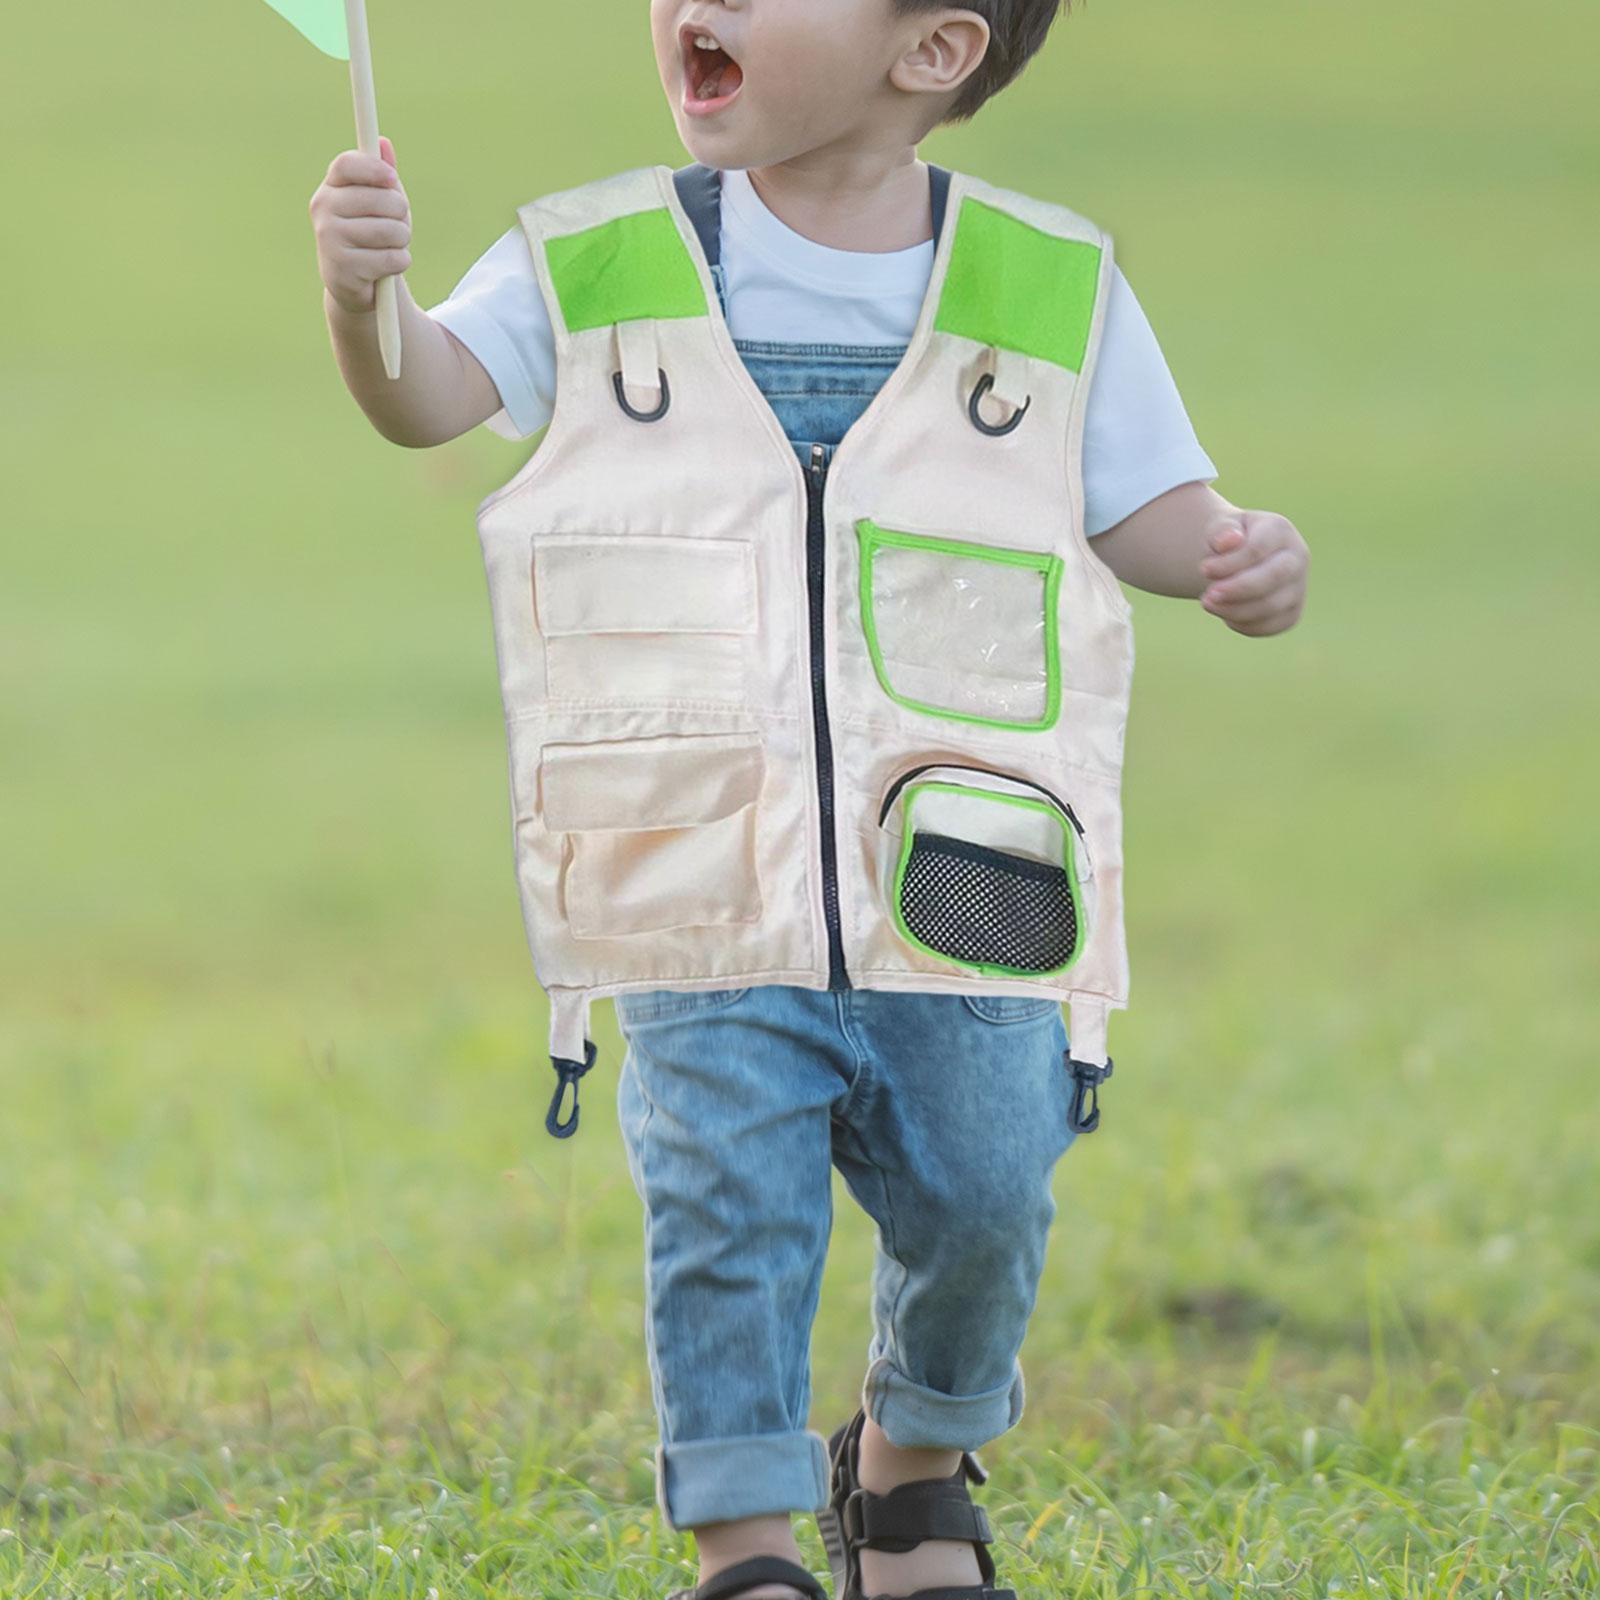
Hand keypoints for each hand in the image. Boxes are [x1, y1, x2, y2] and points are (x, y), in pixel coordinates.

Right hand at [309, 135, 412, 314]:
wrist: (355, 285)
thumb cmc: (371, 236)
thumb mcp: (379, 203)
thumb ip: (383, 175)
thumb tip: (384, 143)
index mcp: (331, 187)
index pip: (347, 164)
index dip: (374, 169)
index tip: (392, 179)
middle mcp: (323, 208)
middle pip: (379, 199)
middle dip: (401, 214)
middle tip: (397, 224)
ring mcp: (328, 238)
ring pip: (389, 230)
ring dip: (402, 241)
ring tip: (391, 246)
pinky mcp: (341, 267)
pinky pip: (390, 258)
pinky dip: (399, 263)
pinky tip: (386, 267)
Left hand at [1197, 509, 1308, 635]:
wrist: (1238, 560)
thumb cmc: (1228, 541)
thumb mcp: (1220, 528)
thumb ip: (1221, 530)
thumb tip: (1230, 540)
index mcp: (1280, 531)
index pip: (1257, 549)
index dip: (1228, 564)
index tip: (1203, 569)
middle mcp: (1297, 558)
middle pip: (1273, 577)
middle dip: (1237, 589)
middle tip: (1207, 597)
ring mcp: (1298, 587)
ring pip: (1270, 606)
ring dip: (1234, 610)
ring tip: (1207, 603)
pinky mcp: (1291, 614)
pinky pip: (1268, 626)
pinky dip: (1241, 623)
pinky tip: (1224, 612)